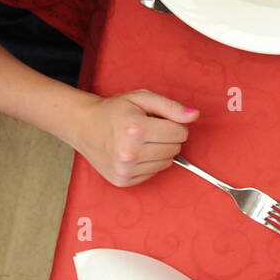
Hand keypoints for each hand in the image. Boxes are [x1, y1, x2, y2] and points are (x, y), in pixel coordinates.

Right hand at [68, 89, 199, 186]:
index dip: (174, 124)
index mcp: (136, 129)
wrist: (84, 126)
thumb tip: (194, 115)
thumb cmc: (116, 110)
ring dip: (160, 151)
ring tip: (141, 141)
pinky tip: (135, 152)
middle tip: (149, 130)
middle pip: (174, 149)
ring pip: (167, 163)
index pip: (180, 133)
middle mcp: (129, 153)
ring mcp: (124, 170)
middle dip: (168, 138)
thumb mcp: (143, 98)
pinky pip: (154, 173)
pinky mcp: (122, 181)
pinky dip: (149, 163)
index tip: (159, 120)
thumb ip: (171, 106)